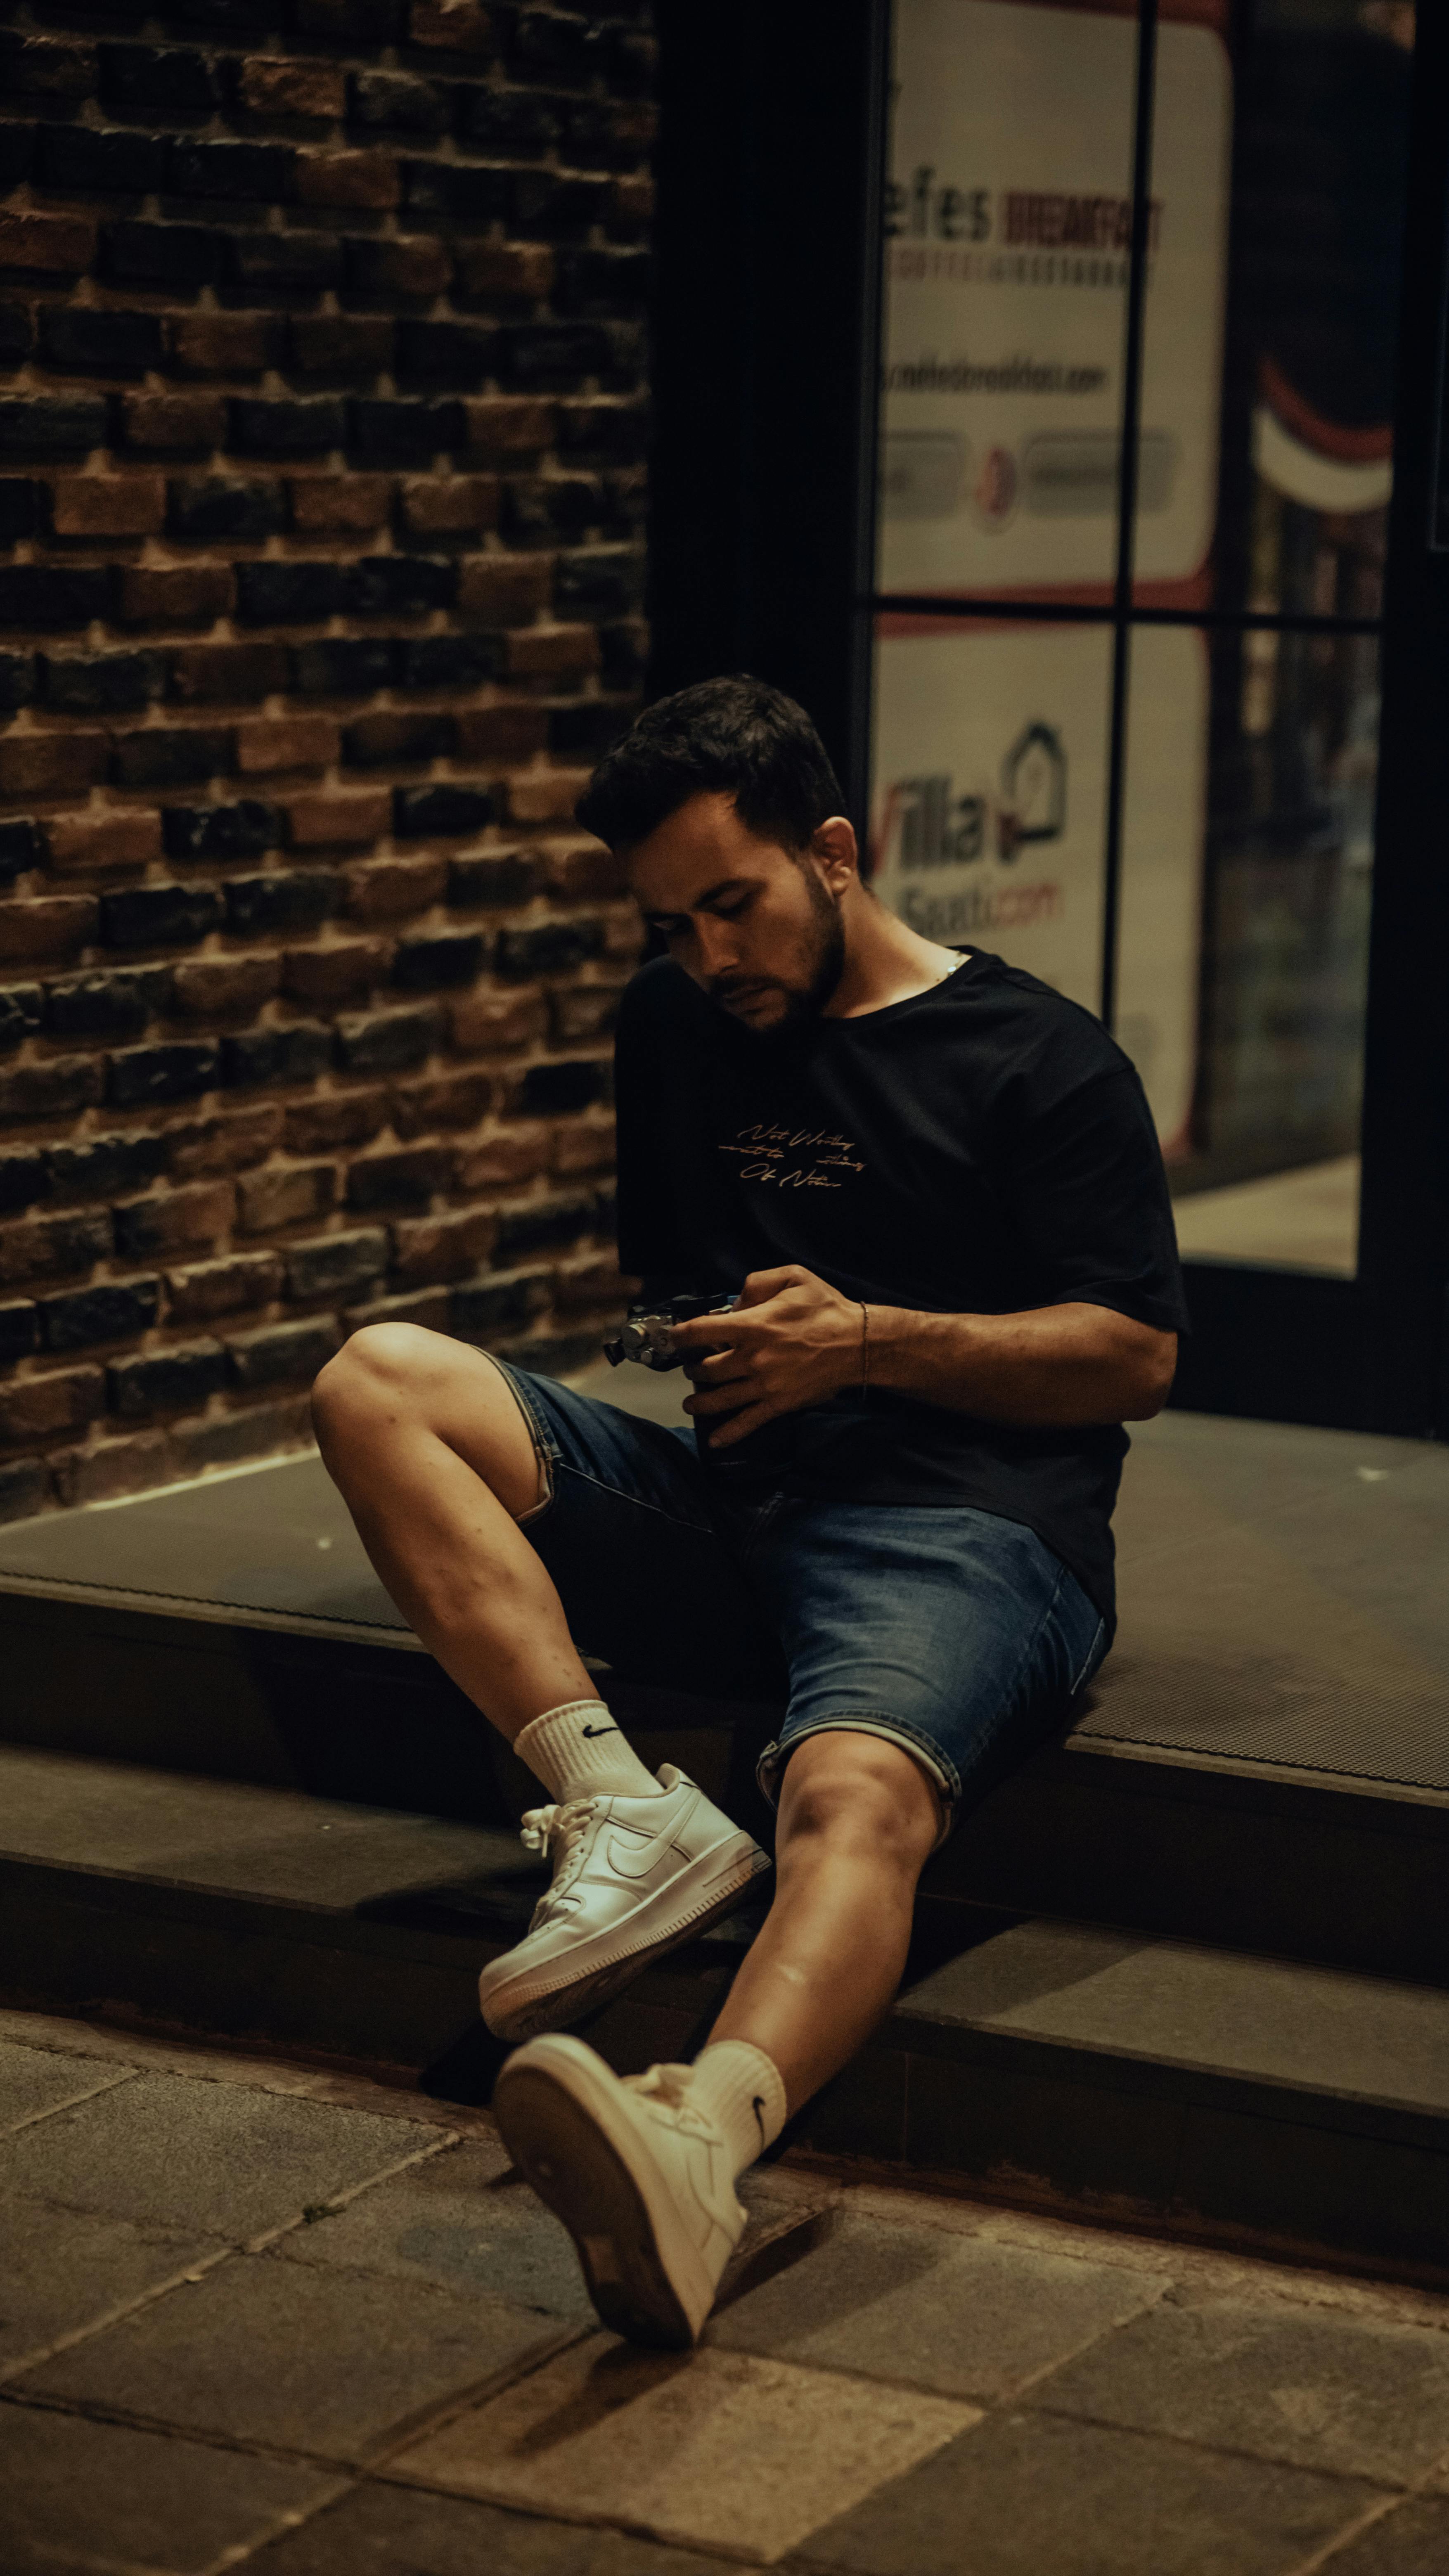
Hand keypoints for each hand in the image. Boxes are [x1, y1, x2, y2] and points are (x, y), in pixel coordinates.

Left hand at [669, 1265, 862, 1448]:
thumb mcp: (793, 1277)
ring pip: (720, 1398)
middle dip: (693, 1368)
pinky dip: (729, 1433)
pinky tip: (714, 1441)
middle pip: (707, 1368)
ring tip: (691, 1402)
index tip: (674, 1338)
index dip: (681, 1335)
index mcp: (752, 1325)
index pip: (702, 1331)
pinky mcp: (779, 1404)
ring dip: (700, 1402)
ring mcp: (764, 1384)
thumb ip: (757, 1284)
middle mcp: (752, 1358)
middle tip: (692, 1367)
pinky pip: (749, 1422)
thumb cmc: (826, 1308)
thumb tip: (734, 1304)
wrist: (858, 1344)